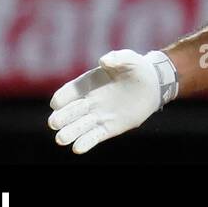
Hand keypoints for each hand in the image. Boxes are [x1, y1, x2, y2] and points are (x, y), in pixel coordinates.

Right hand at [48, 49, 176, 153]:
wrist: (153, 83)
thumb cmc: (137, 68)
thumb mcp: (128, 59)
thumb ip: (116, 58)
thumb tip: (104, 61)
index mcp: (88, 83)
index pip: (69, 91)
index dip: (62, 97)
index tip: (57, 103)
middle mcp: (89, 101)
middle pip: (70, 111)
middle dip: (61, 117)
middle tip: (54, 123)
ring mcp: (98, 115)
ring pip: (79, 126)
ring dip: (70, 133)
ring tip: (61, 139)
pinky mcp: (110, 127)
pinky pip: (95, 136)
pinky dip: (86, 142)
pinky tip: (77, 148)